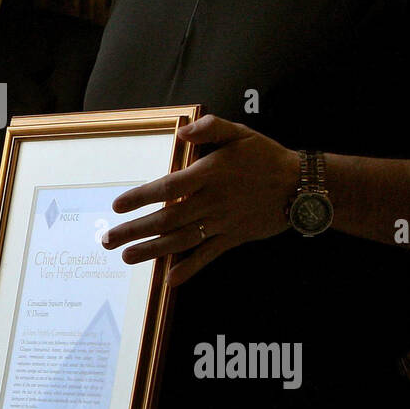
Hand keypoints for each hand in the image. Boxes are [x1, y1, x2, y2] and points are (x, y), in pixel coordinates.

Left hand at [101, 115, 299, 286]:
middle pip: (168, 218)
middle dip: (136, 230)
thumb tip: (182, 133)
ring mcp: (223, 222)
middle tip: (108, 240)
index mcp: (210, 173)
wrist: (301, 186)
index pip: (168, 187)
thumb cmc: (265, 156)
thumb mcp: (239, 133)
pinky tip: (169, 280)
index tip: (117, 206)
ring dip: (153, 251)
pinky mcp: (234, 238)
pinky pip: (208, 255)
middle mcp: (213, 200)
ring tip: (126, 257)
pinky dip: (190, 268)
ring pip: (182, 239)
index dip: (142, 197)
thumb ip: (210, 129)